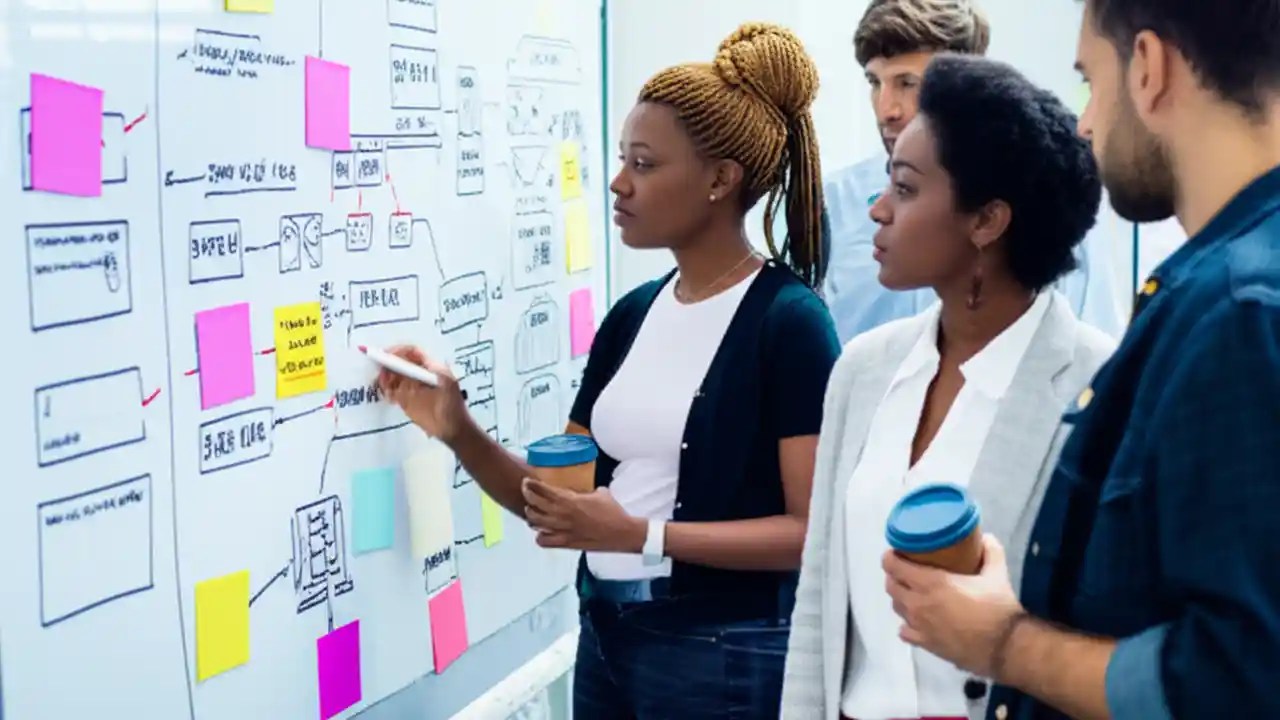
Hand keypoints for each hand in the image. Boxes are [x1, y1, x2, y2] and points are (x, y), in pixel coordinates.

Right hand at [376, 345, 469, 443]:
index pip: (410, 352)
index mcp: (429, 367)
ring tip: (385, 387)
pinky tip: (390, 398)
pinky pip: (391, 392)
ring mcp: (410, 388)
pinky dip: (387, 392)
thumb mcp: (449, 384)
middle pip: (398, 363)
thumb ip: (434, 370)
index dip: (398, 351)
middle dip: (387, 365)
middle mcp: (417, 374)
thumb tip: (421, 361)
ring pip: (392, 377)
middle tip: (381, 373)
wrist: (453, 429)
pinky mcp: (405, 401)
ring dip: (385, 379)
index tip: (385, 355)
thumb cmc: (453, 404)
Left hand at [522, 478, 645, 552]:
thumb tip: (585, 490)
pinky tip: (543, 532)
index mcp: (571, 501)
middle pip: (535, 505)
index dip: (532, 485)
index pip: (544, 491)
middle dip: (528, 497)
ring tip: (533, 512)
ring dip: (532, 516)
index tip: (527, 481)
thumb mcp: (601, 494)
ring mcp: (563, 530)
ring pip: (535, 523)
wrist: (621, 533)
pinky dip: (540, 536)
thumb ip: (588, 491)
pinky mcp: (566, 544)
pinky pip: (543, 541)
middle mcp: (563, 515)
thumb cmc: (613, 512)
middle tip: (527, 493)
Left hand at [883, 533, 1025, 677]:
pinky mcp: (925, 644)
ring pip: (897, 607)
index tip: (896, 552)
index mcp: (930, 583)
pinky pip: (905, 631)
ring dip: (901, 597)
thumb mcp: (996, 574)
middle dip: (894, 576)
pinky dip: (907, 624)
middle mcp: (918, 603)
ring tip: (913, 592)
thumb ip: (990, 552)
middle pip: (891, 586)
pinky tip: (917, 621)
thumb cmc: (998, 608)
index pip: (894, 566)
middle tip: (906, 570)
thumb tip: (985, 537)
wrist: (1005, 648)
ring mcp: (918, 626)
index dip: (890, 557)